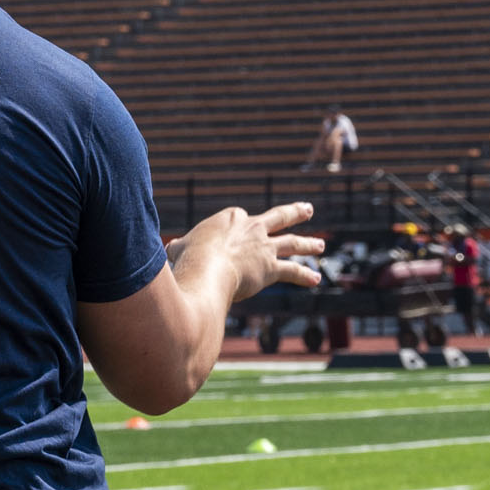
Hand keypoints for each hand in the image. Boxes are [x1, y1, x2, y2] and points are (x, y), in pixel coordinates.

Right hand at [166, 201, 323, 304]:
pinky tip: (316, 279)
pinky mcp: (270, 268)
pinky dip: (305, 275)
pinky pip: (292, 271)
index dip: (238, 229)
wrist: (204, 268)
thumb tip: (168, 252)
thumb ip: (179, 249)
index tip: (234, 240)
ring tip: (320, 245)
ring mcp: (264, 247)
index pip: (240, 218)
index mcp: (230, 219)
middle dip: (295, 213)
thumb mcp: (179, 248)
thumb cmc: (187, 258)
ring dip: (309, 244)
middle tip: (307, 210)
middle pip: (279, 217)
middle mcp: (252, 228)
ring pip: (292, 243)